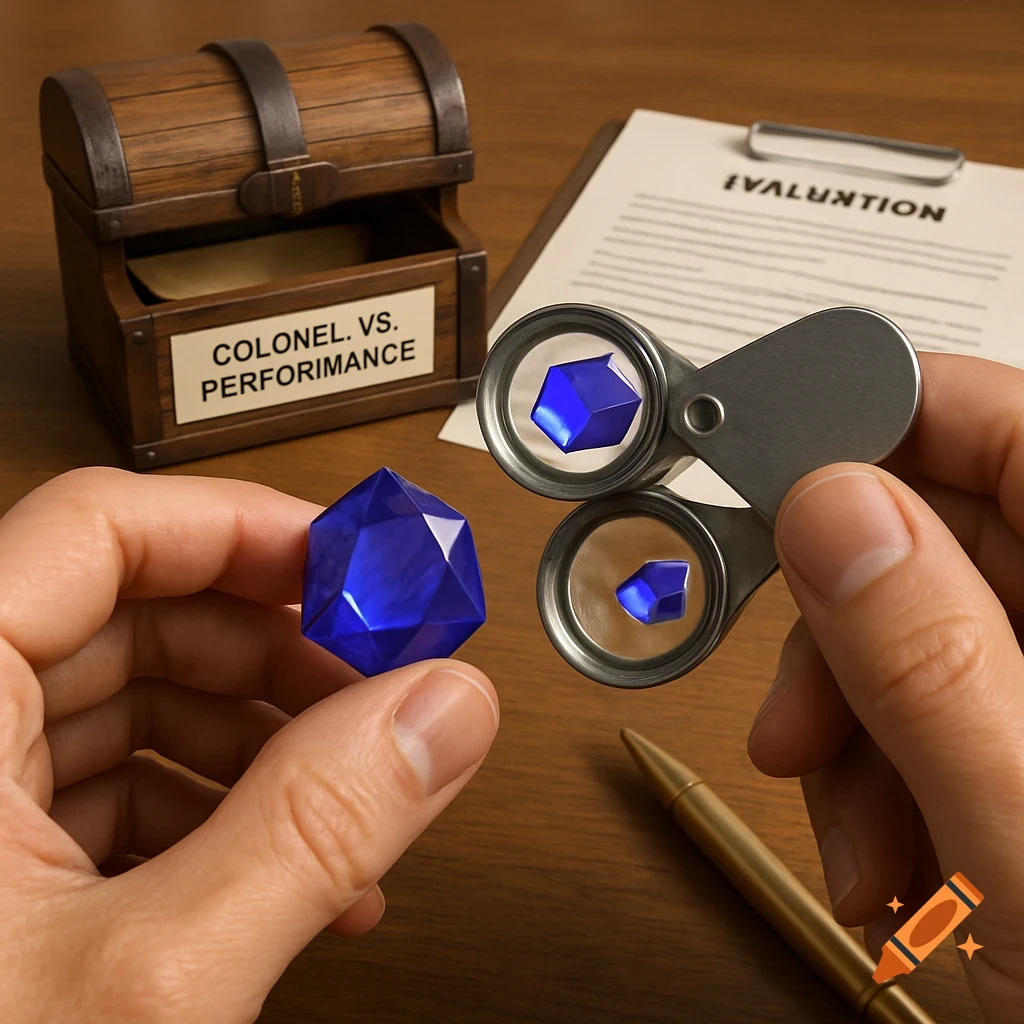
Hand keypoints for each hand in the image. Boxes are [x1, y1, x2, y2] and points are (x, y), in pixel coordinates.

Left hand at [0, 468, 498, 1022]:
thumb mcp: (147, 987)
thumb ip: (313, 829)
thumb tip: (441, 710)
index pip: (101, 531)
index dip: (244, 531)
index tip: (357, 570)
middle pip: (137, 613)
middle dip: (279, 650)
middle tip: (384, 685)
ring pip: (140, 705)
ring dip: (265, 741)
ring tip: (358, 799)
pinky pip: (122, 793)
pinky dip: (220, 815)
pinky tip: (298, 876)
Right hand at [747, 353, 1023, 1021]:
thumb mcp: (1022, 840)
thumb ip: (929, 663)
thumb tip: (830, 510)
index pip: (1006, 425)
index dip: (883, 428)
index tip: (776, 475)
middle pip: (941, 538)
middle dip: (841, 637)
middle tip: (794, 720)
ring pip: (915, 629)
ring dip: (851, 730)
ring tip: (857, 843)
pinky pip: (926, 703)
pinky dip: (880, 778)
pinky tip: (892, 862)